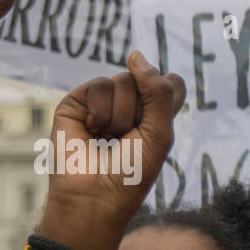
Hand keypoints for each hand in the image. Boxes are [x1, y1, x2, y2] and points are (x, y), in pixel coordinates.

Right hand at [38, 52, 186, 249]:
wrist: (95, 195)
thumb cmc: (132, 172)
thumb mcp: (160, 133)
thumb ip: (158, 91)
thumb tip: (135, 54)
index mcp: (155, 115)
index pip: (171, 83)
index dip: (168, 93)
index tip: (157, 120)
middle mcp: (130, 106)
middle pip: (147, 79)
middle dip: (142, 112)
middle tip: (129, 138)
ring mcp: (103, 102)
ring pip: (124, 80)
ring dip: (121, 115)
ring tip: (108, 138)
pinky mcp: (78, 102)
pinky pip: (99, 85)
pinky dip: (100, 112)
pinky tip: (92, 132)